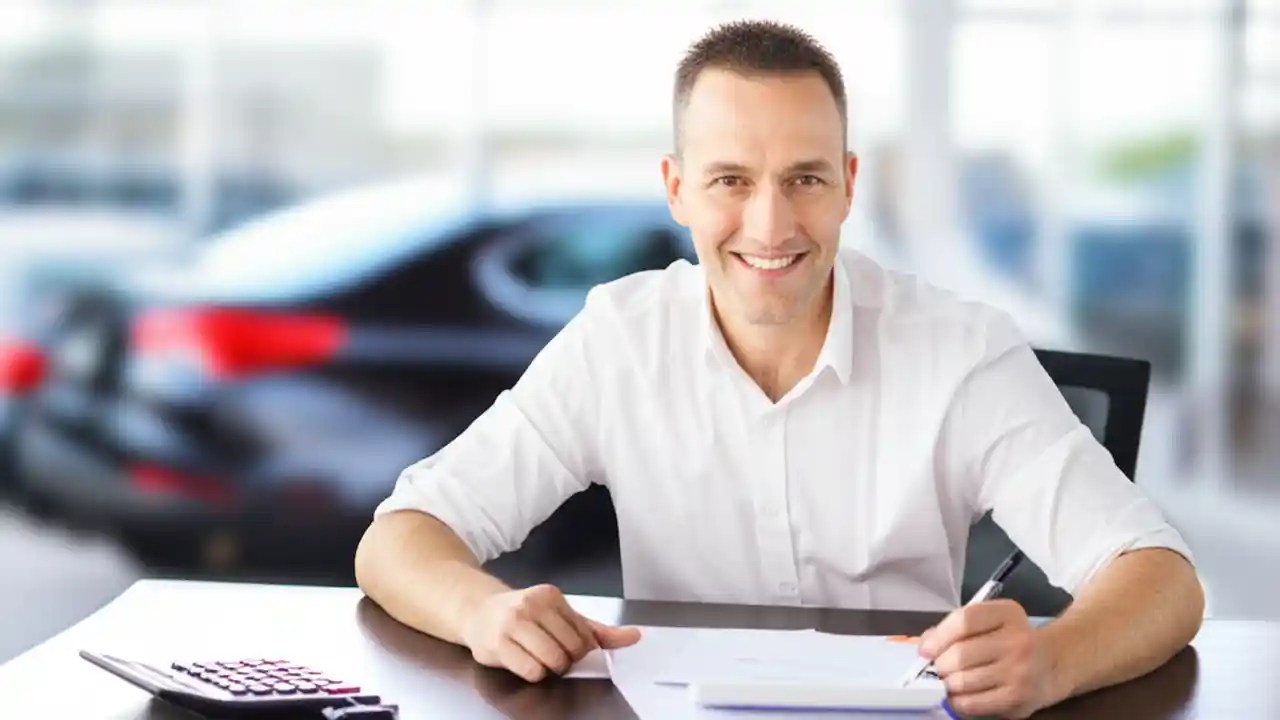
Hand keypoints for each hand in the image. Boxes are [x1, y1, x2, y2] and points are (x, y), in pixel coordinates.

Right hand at [461, 583, 640, 681]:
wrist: (477, 611)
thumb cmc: (524, 616)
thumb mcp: (561, 617)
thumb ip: (598, 630)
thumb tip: (634, 636)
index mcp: (551, 596)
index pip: (584, 635)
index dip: (579, 649)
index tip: (565, 645)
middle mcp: (532, 605)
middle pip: (571, 649)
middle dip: (565, 660)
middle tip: (551, 654)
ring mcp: (513, 623)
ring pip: (553, 661)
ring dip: (550, 668)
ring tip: (538, 657)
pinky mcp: (498, 644)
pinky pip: (532, 671)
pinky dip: (533, 673)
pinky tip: (523, 661)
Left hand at [917, 599, 1053, 718]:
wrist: (1053, 664)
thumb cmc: (1012, 639)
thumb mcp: (992, 621)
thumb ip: (958, 627)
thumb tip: (926, 645)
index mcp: (1008, 614)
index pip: (965, 621)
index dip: (938, 636)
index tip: (926, 650)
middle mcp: (1018, 641)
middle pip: (961, 654)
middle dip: (940, 665)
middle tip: (937, 669)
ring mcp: (1020, 672)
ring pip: (964, 681)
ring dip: (947, 684)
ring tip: (947, 681)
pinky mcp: (1018, 700)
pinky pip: (974, 704)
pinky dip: (958, 702)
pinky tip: (958, 696)